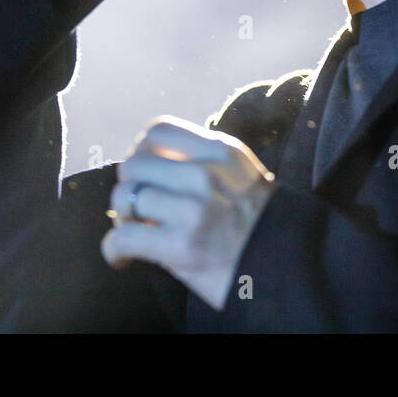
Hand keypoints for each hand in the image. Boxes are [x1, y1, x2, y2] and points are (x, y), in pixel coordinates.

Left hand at [102, 117, 277, 310]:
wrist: (284, 266)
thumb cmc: (259, 223)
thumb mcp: (241, 173)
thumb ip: (203, 161)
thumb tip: (150, 164)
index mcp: (221, 151)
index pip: (158, 131)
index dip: (142, 151)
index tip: (147, 173)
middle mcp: (205, 173)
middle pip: (133, 163)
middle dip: (128, 187)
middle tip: (138, 209)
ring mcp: (192, 209)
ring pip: (125, 198)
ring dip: (122, 219)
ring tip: (134, 232)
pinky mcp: (180, 245)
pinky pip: (122, 238)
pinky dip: (113, 250)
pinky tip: (123, 258)